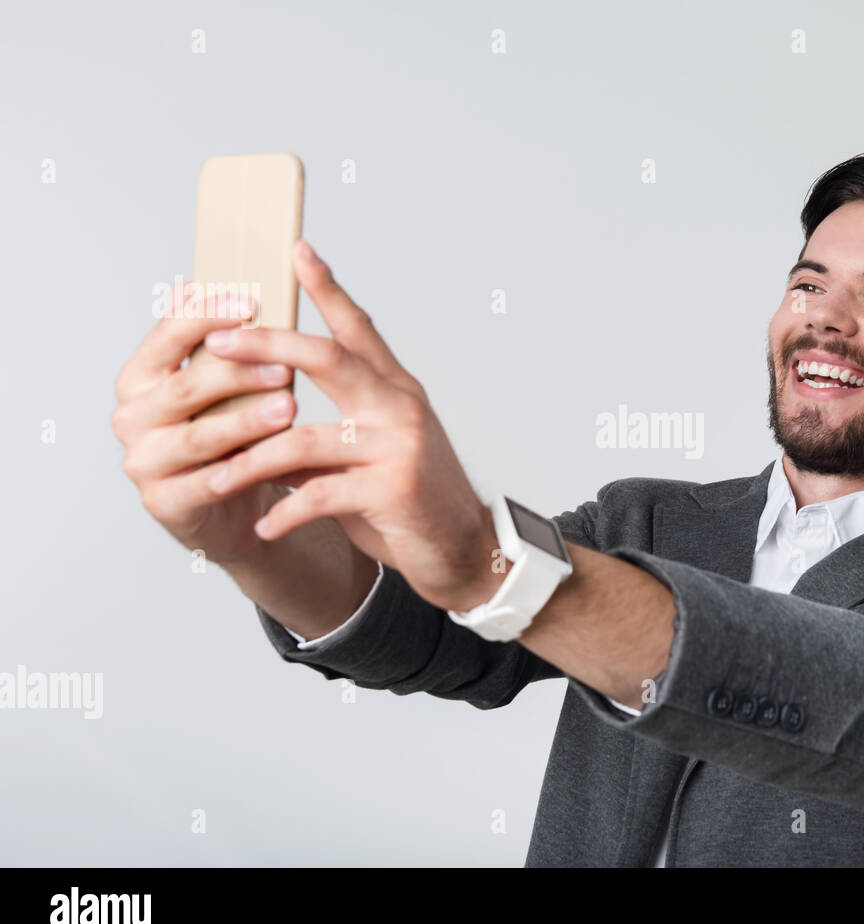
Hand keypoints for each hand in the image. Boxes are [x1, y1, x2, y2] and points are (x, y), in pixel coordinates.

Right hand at [112, 284, 303, 564]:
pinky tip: (275, 459)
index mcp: (140, 376)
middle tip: (285, 365)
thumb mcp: (220, 386)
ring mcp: (143, 461)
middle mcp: (131, 416)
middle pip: (185, 386)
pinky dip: (243, 471)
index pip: (168, 334)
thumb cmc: (227, 434)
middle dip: (237, 373)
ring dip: (245, 421)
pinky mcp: (163, 503)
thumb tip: (199, 282)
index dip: (208, 315)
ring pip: (198, 436)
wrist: (229, 507)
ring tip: (288, 408)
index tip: (253, 300)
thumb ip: (215, 342)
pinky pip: (207, 484)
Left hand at [197, 240, 498, 611]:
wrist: (464, 548)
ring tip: (215, 476)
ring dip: (252, 460)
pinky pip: (319, 494)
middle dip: (267, 346)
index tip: (297, 250)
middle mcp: (400, 407)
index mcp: (396, 390)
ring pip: (305, 436)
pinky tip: (263, 527)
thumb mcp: (374, 451)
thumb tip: (265, 417)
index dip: (328, 288)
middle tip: (219, 342)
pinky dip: (284, 512)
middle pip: (328, 358)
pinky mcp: (391, 490)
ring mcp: (398, 446)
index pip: (359, 328)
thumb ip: (331, 428)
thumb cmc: (410, 499)